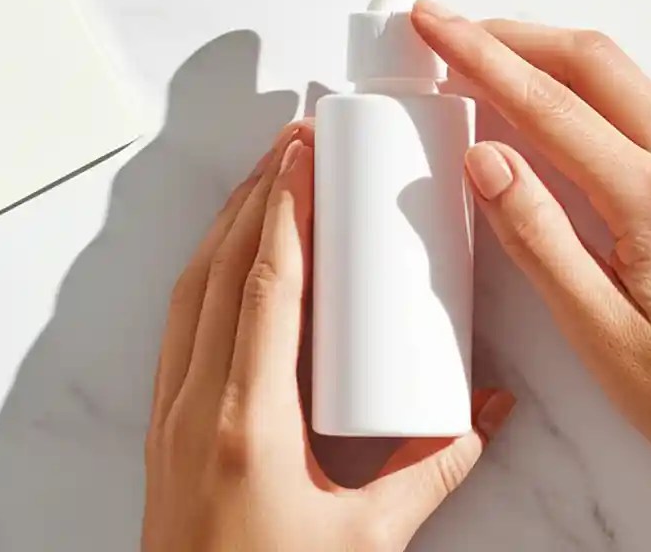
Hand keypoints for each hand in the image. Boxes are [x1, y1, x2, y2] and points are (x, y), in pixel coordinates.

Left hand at [142, 122, 514, 551]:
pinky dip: (206, 272)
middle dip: (256, 194)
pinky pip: (180, 324)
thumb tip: (485, 413)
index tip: (303, 152)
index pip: (265, 286)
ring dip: (227, 226)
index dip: (285, 210)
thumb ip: (431, 472)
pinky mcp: (164, 425)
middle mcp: (197, 403)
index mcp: (247, 422)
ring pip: (189, 290)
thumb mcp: (368, 541)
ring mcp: (170, 412)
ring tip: (266, 179)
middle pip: (219, 269)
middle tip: (293, 140)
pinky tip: (233, 259)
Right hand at [412, 0, 650, 551]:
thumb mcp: (597, 330)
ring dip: (553, 59)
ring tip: (491, 63)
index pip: (550, 105)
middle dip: (516, 36)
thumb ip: (537, 235)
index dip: (480, 56)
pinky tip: (556, 113)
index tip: (432, 22)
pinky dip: (590, 93)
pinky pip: (647, 108)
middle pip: (594, 61)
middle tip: (452, 30)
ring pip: (624, 78)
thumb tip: (484, 156)